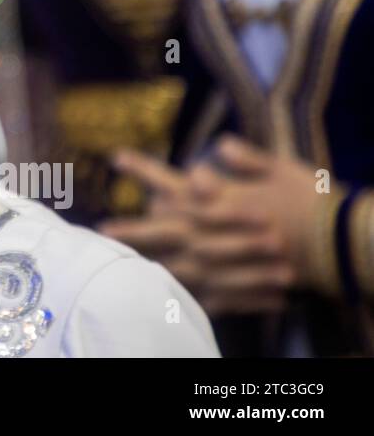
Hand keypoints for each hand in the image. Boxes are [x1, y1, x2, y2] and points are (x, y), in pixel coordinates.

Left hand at [99, 136, 322, 316]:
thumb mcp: (279, 167)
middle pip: (160, 228)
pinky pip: (199, 292)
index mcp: (215, 199)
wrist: (335, 245)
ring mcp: (220, 262)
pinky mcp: (233, 286)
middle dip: (130, 229)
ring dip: (146, 262)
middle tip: (100, 228)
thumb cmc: (307, 202)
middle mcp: (210, 231)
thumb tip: (221, 143)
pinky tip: (162, 293)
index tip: (115, 157)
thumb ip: (245, 157)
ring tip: (121, 264)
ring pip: (173, 263)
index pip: (169, 181)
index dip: (141, 169)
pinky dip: (180, 292)